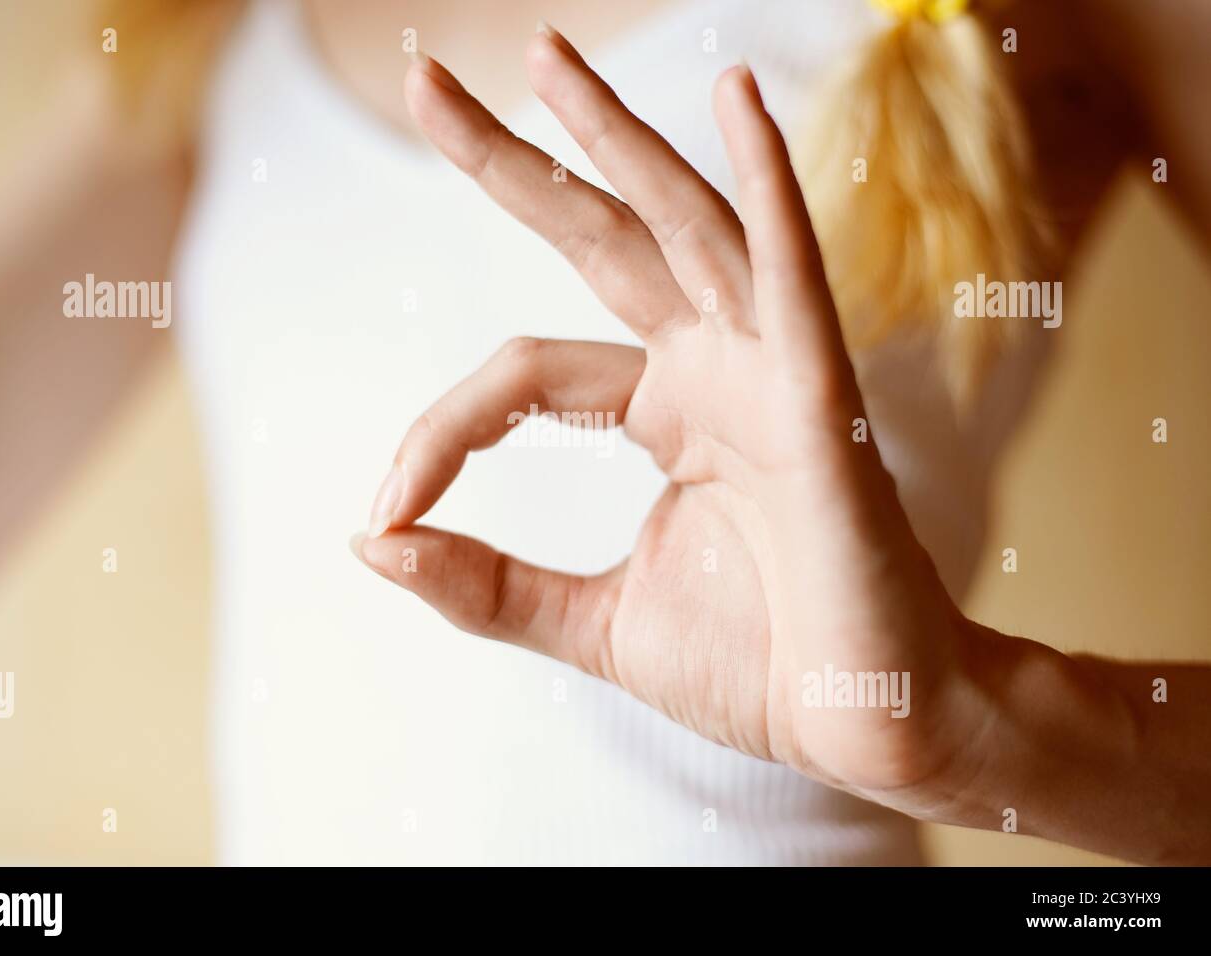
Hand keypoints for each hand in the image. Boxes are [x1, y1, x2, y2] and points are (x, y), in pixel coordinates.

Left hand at [353, 26, 983, 812]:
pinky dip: (768, 188)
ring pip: (683, 227)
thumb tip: (370, 543)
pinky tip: (737, 100)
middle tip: (430, 83)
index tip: (383, 509)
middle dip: (516, 160)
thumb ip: (486, 584)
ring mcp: (769, 373)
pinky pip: (791, 277)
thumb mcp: (592, 623)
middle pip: (599, 238)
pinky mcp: (821, 403)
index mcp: (664, 412)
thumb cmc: (758, 668)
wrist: (868, 730)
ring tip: (548, 58)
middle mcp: (713, 370)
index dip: (439, 430)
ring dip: (617, 138)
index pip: (520, 373)